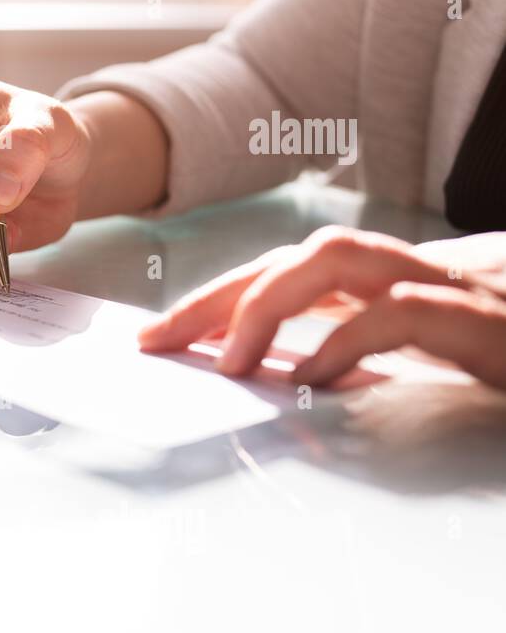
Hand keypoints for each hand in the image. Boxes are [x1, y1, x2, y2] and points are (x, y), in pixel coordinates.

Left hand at [137, 226, 505, 389]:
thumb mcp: (430, 362)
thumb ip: (364, 359)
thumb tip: (283, 375)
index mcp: (403, 281)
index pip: (294, 270)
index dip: (220, 295)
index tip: (161, 335)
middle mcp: (424, 272)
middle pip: (302, 256)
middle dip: (220, 294)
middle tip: (160, 342)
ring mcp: (461, 290)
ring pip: (345, 262)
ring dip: (270, 303)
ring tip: (224, 358)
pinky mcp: (491, 325)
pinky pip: (407, 315)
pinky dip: (350, 340)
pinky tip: (311, 376)